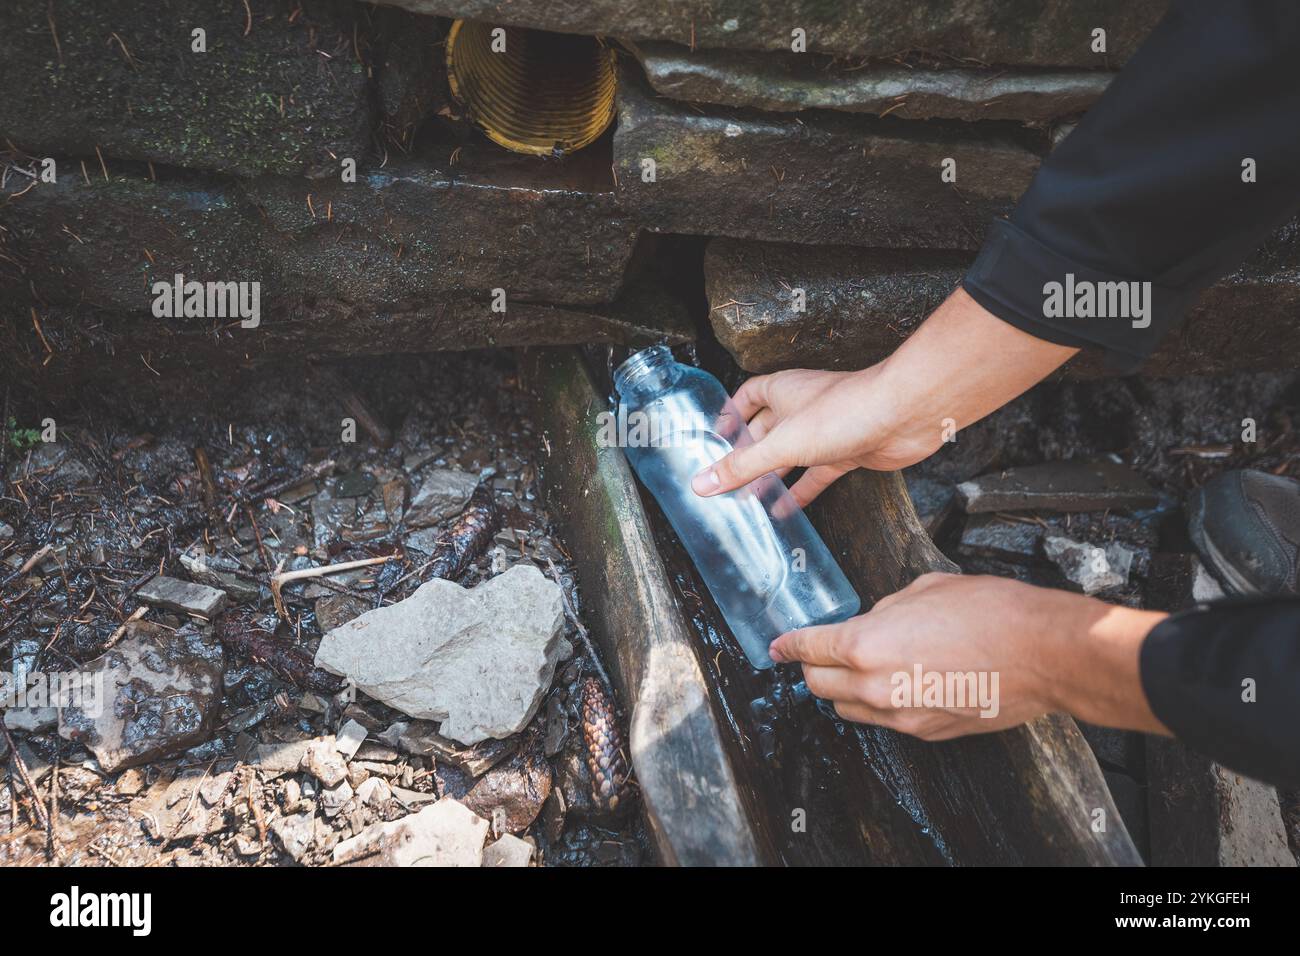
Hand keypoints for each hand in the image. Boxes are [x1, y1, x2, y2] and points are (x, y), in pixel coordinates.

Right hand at [693, 288, 1078, 505]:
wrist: (905, 414)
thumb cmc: (847, 411)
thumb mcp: (783, 444)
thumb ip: (742, 466)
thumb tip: (702, 482)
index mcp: (783, 391)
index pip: (748, 396)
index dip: (731, 414)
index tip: (715, 436)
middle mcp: (803, 408)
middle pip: (766, 431)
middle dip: (747, 456)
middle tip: (724, 482)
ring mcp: (826, 431)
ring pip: (791, 457)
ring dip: (772, 478)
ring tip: (748, 502)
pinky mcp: (847, 452)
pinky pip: (817, 475)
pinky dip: (801, 492)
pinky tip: (786, 511)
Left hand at [768, 572, 1170, 739]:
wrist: (1043, 654)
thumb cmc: (991, 612)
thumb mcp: (926, 588)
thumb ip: (887, 608)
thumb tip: (876, 619)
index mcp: (865, 644)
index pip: (808, 649)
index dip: (788, 646)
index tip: (778, 646)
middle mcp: (874, 686)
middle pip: (819, 686)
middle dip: (811, 668)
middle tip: (816, 655)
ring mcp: (900, 715)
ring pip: (848, 710)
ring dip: (842, 690)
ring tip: (856, 670)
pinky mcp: (927, 732)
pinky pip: (885, 720)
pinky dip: (878, 704)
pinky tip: (896, 683)